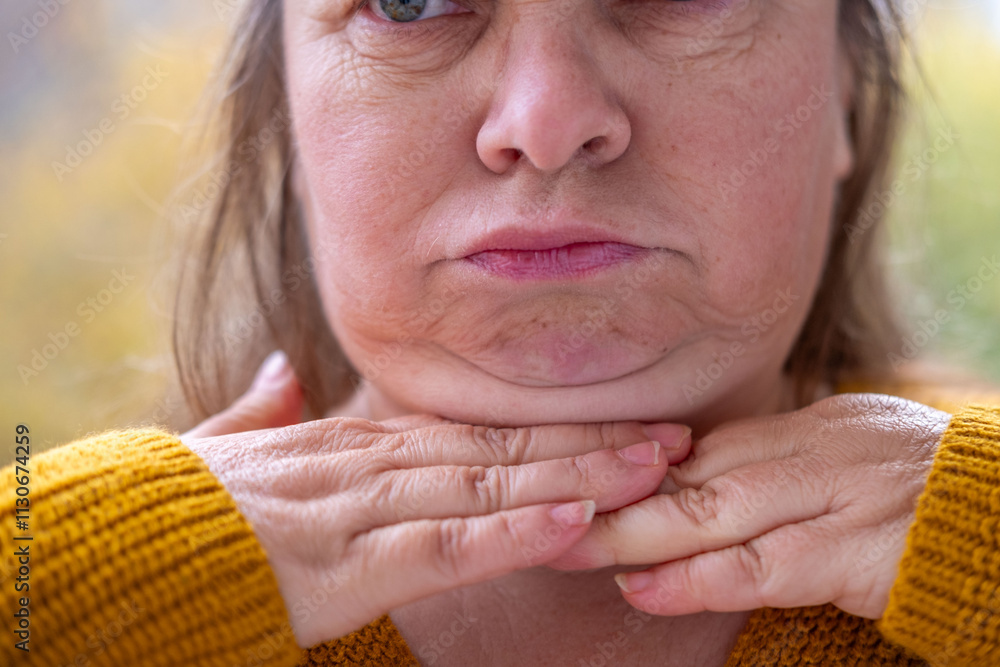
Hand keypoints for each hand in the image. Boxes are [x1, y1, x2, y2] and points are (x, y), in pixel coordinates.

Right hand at [180, 351, 692, 647]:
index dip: (550, 427)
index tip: (618, 420)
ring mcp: (365, 508)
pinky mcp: (348, 564)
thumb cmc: (180, 508)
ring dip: (581, 474)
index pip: (473, 431)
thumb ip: (266, 411)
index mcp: (356, 446)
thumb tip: (284, 369)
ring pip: (493, 487)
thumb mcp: (227, 452)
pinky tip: (580, 519)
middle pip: (502, 451)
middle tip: (678, 431)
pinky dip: (517, 531)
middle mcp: (374, 464)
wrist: (123, 547)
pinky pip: (447, 543)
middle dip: (592, 442)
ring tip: (659, 463)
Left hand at [546, 393, 951, 619]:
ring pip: (713, 512)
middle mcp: (811, 451)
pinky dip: (698, 578)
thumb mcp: (844, 460)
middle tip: (547, 508)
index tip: (574, 481)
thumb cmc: (921, 493)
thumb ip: (776, 467)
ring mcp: (833, 496)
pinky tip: (646, 587)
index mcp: (805, 428)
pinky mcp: (858, 551)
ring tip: (573, 547)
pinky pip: (762, 566)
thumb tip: (695, 479)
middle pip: (691, 473)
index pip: (700, 447)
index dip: (631, 469)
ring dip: (635, 534)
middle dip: (614, 495)